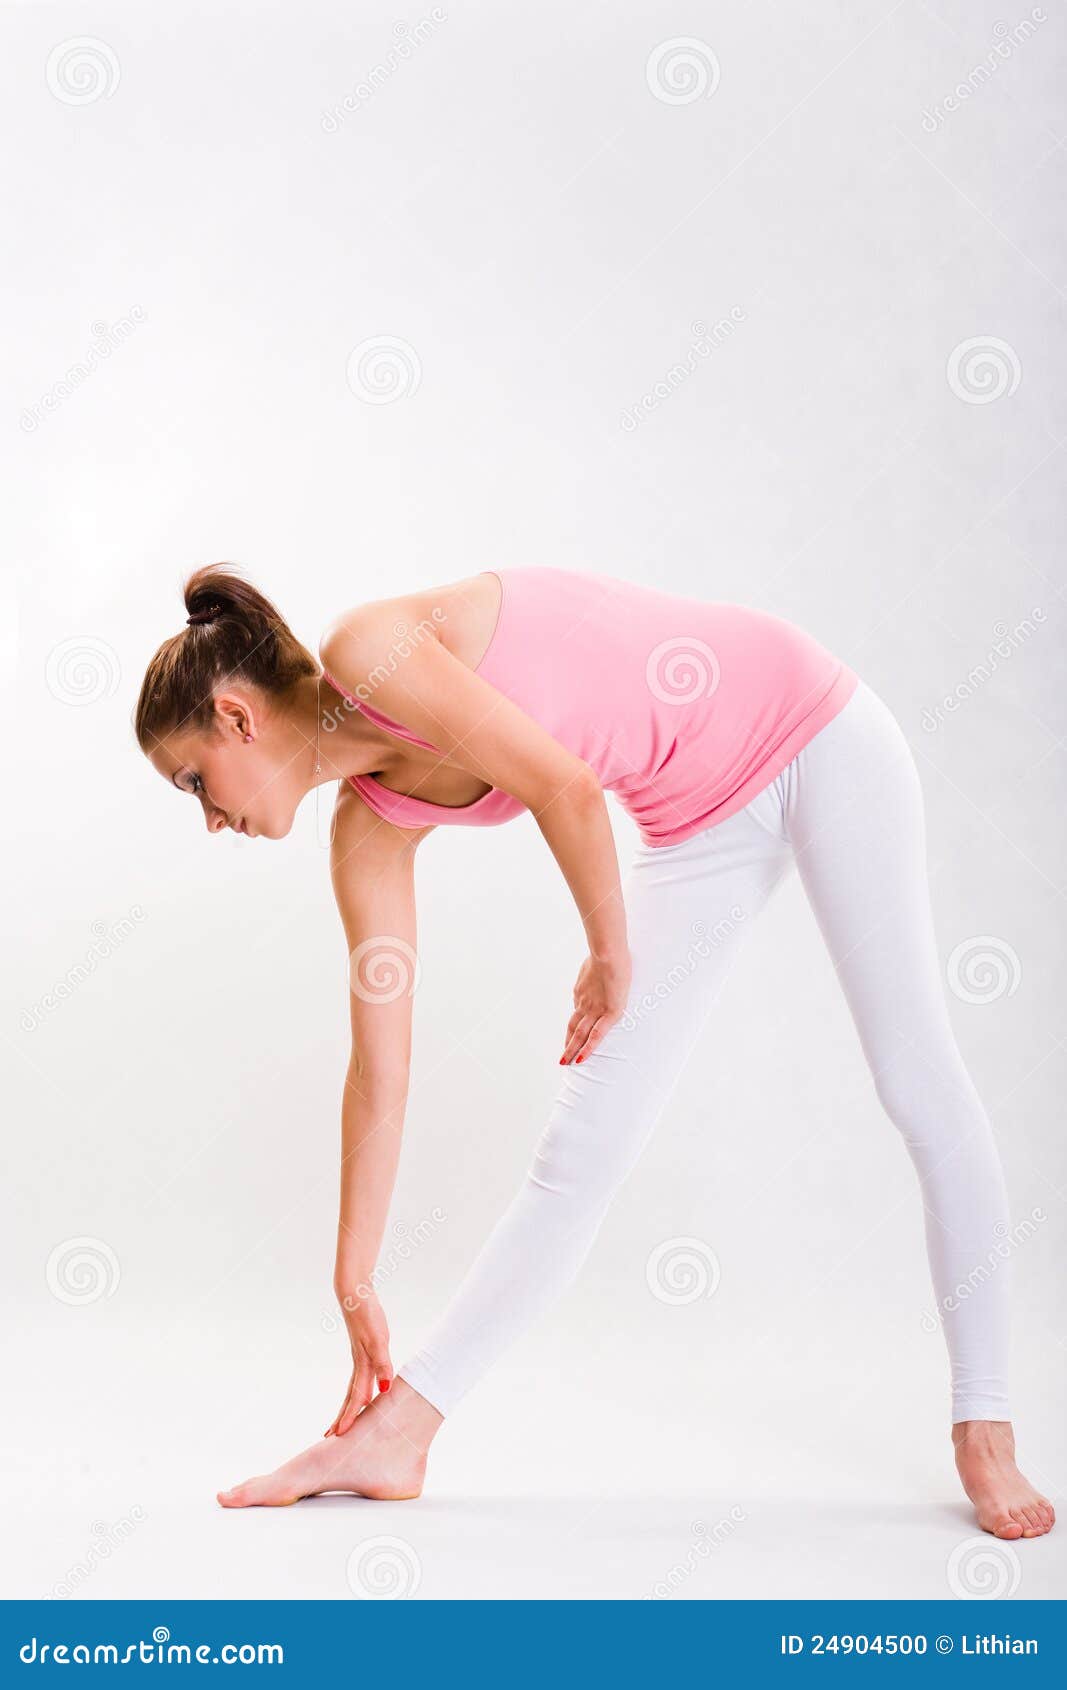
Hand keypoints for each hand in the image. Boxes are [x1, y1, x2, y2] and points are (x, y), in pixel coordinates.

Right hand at [324, 1286, 393, 1436]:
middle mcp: (359, 1362)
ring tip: (343, 1420)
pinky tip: (365, 1390)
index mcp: (362, 1364)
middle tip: (331, 1436)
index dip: (350, 1416)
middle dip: (343, 1417)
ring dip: (350, 1404)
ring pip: (354, 1386)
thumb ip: (382, 1363)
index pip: (356, 1397)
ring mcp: (359, 1355)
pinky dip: (360, 1387)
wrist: (355, 1292)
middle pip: (351, 1395)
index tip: (340, 1435)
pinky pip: (360, 1374)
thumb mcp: (379, 1339)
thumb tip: (385, 1389)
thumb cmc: (367, 1314)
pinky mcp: (362, 1347)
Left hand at [560, 949, 631, 1064]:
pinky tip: (580, 1059)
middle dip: (568, 1042)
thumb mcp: (594, 963)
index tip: (572, 1034)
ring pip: (579, 1034)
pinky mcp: (609, 1013)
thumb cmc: (607, 952)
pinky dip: (587, 1048)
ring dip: (571, 1049)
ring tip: (565, 1063)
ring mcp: (594, 1009)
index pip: (577, 1011)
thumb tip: (594, 974)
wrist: (608, 954)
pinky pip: (596, 1035)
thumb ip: (593, 974)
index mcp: (581, 991)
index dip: (574, 1024)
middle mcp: (583, 1002)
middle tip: (562, 1057)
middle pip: (572, 1026)